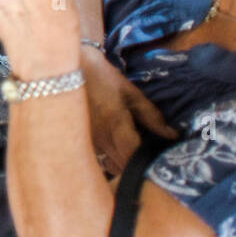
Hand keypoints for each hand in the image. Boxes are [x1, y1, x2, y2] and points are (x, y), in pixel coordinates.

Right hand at [83, 48, 176, 173]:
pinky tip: (119, 149)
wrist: (64, 69)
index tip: (163, 159)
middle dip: (140, 166)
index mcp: (115, 125)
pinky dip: (112, 160)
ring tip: (137, 155)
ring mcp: (88, 142)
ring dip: (125, 165)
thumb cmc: (100, 76)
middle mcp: (100, 139)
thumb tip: (171, 135)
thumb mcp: (129, 91)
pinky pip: (101, 159)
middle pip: (124, 167)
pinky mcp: (81, 141)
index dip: (150, 162)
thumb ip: (150, 115)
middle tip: (154, 158)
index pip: (135, 156)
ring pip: (111, 167)